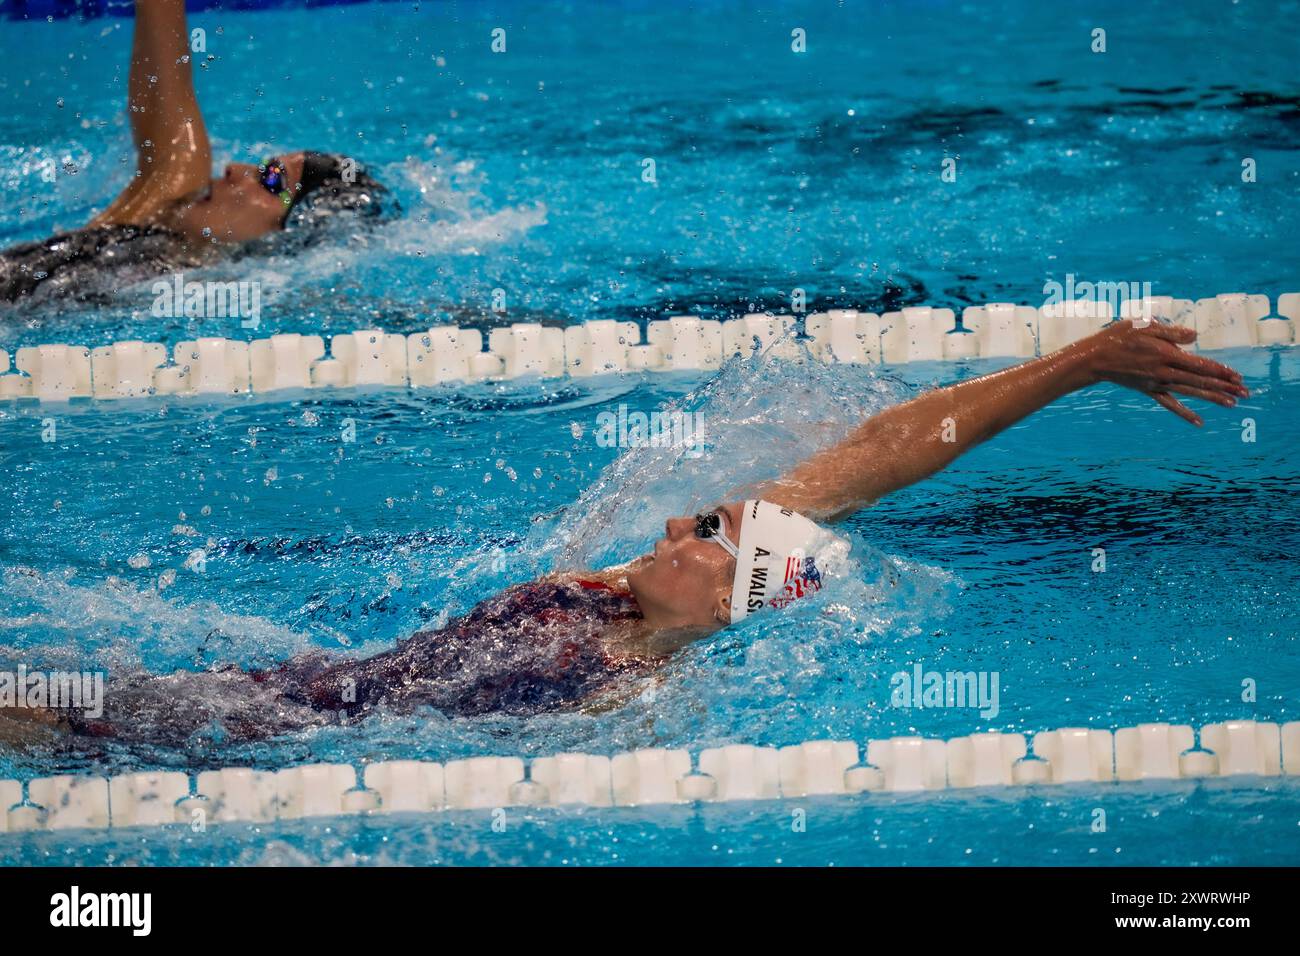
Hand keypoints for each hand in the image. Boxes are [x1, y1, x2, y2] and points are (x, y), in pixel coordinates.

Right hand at [1081, 320, 1248, 425]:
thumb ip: (1171, 331)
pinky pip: (1170, 404)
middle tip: (1245, 392)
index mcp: (1165, 354)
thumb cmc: (1119, 337)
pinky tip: (1199, 422)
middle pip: (1200, 381)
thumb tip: (1194, 337)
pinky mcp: (1149, 390)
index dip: (1220, 371)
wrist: (1094, 359)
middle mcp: (1163, 372)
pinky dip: (1184, 413)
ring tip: (1232, 404)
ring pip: (1189, 392)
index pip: (1200, 365)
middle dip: (1224, 387)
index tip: (1237, 376)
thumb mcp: (1144, 326)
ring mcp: (1157, 383)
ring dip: (1212, 398)